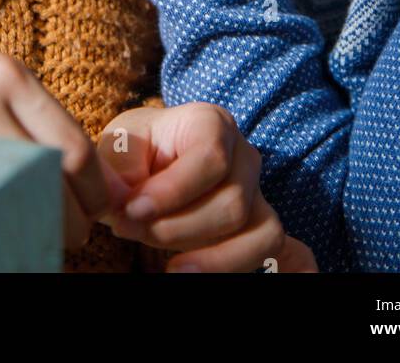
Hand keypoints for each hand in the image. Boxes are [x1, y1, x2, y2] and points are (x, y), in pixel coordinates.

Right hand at [0, 25, 128, 250]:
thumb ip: (14, 108)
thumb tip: (64, 165)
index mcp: (5, 75)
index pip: (76, 152)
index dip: (89, 194)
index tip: (86, 211)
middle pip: (56, 185)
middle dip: (64, 221)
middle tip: (56, 234)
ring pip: (20, 208)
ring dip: (30, 233)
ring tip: (20, 239)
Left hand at [94, 103, 318, 272]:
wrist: (147, 167)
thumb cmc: (135, 154)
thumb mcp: (118, 149)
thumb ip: (117, 170)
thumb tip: (119, 198)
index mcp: (213, 123)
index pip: (210, 161)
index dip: (171, 193)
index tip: (130, 211)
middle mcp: (245, 156)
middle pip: (232, 206)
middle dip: (178, 229)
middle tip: (132, 231)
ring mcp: (259, 193)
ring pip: (259, 235)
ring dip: (211, 259)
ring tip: (169, 266)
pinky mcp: (262, 226)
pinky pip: (281, 252)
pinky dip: (274, 269)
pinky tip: (255, 276)